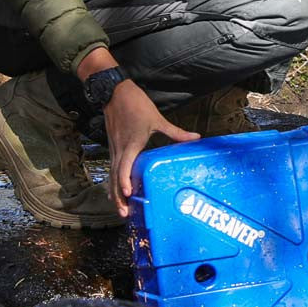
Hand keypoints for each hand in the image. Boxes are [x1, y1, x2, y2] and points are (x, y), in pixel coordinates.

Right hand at [103, 80, 199, 216]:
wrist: (114, 92)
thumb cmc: (136, 105)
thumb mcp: (157, 119)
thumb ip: (176, 132)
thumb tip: (196, 138)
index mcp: (130, 145)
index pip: (124, 167)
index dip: (125, 181)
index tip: (128, 194)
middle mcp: (119, 150)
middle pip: (115, 177)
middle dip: (118, 197)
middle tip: (124, 214)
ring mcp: (114, 149)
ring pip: (111, 175)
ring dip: (114, 193)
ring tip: (120, 209)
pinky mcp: (113, 147)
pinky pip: (112, 168)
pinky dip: (114, 182)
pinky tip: (116, 191)